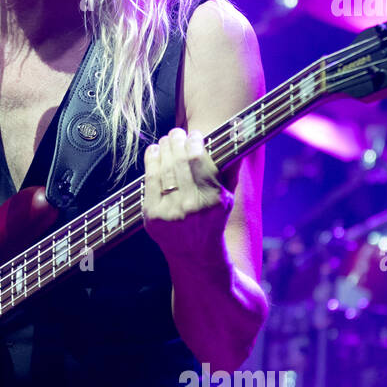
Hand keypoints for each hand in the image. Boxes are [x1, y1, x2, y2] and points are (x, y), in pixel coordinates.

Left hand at [142, 128, 232, 268]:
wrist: (195, 254)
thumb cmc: (213, 219)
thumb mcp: (228, 197)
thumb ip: (230, 169)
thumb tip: (237, 136)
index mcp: (213, 199)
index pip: (200, 160)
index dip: (194, 142)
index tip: (194, 134)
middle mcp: (191, 205)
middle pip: (179, 161)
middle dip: (176, 141)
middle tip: (176, 132)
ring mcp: (170, 211)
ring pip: (163, 169)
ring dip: (163, 148)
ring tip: (166, 140)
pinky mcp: (152, 215)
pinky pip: (149, 181)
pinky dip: (150, 162)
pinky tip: (153, 151)